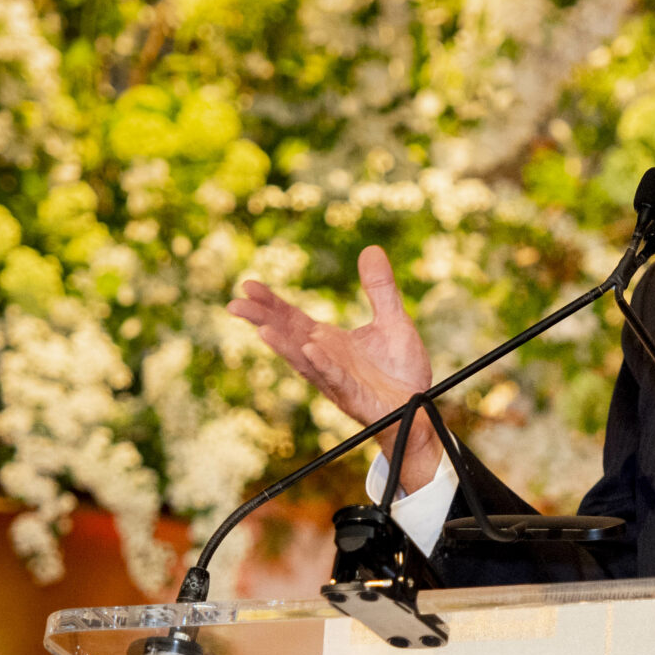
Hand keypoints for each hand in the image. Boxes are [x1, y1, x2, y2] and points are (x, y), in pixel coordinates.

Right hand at [229, 245, 443, 492]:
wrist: (419, 406)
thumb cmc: (399, 368)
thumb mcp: (393, 319)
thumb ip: (380, 288)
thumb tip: (371, 248)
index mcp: (327, 341)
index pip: (291, 318)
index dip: (270, 302)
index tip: (248, 285)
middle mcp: (324, 359)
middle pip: (287, 336)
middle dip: (261, 320)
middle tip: (235, 304)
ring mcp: (336, 378)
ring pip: (303, 360)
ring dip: (283, 345)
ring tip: (262, 329)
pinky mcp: (353, 395)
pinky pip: (335, 377)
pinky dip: (322, 364)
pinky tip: (310, 349)